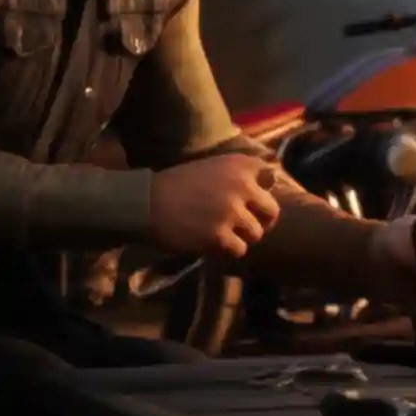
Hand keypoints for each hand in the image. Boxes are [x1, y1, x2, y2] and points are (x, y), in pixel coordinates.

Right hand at [149, 154, 279, 258]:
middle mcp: (241, 186)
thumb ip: (238, 174)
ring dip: (243, 237)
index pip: (271, 176)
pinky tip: (214, 244)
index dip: (262, 190)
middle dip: (262, 220)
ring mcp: (232, 212)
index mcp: (239, 165)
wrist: (144, 203)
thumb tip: (271, 181)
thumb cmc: (175, 184)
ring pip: (256, 233)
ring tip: (226, 235)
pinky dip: (229, 250)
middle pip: (271, 210)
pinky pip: (239, 249)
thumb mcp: (211, 167)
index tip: (251, 198)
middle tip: (248, 226)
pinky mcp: (220, 235)